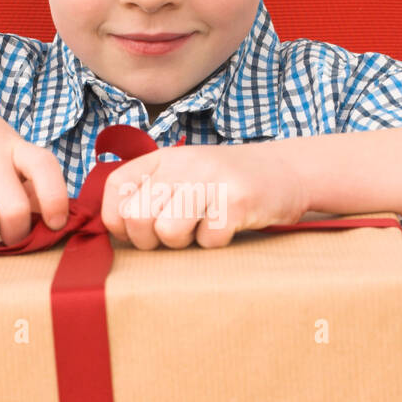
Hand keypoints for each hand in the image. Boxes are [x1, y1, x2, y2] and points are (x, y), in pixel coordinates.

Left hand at [99, 141, 307, 248]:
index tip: (136, 232)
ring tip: (201, 229)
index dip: (117, 220)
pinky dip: (215, 244)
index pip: (115, 189)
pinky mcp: (236, 201)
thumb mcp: (184, 175)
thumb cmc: (227, 184)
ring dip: (183, 243)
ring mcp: (211, 180)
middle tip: (175, 234)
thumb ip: (150, 194)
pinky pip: (207, 241)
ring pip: (168, 231)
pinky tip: (228, 226)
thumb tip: (114, 229)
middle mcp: (183, 163)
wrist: (287, 171)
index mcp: (163, 158)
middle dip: (150, 240)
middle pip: (137, 217)